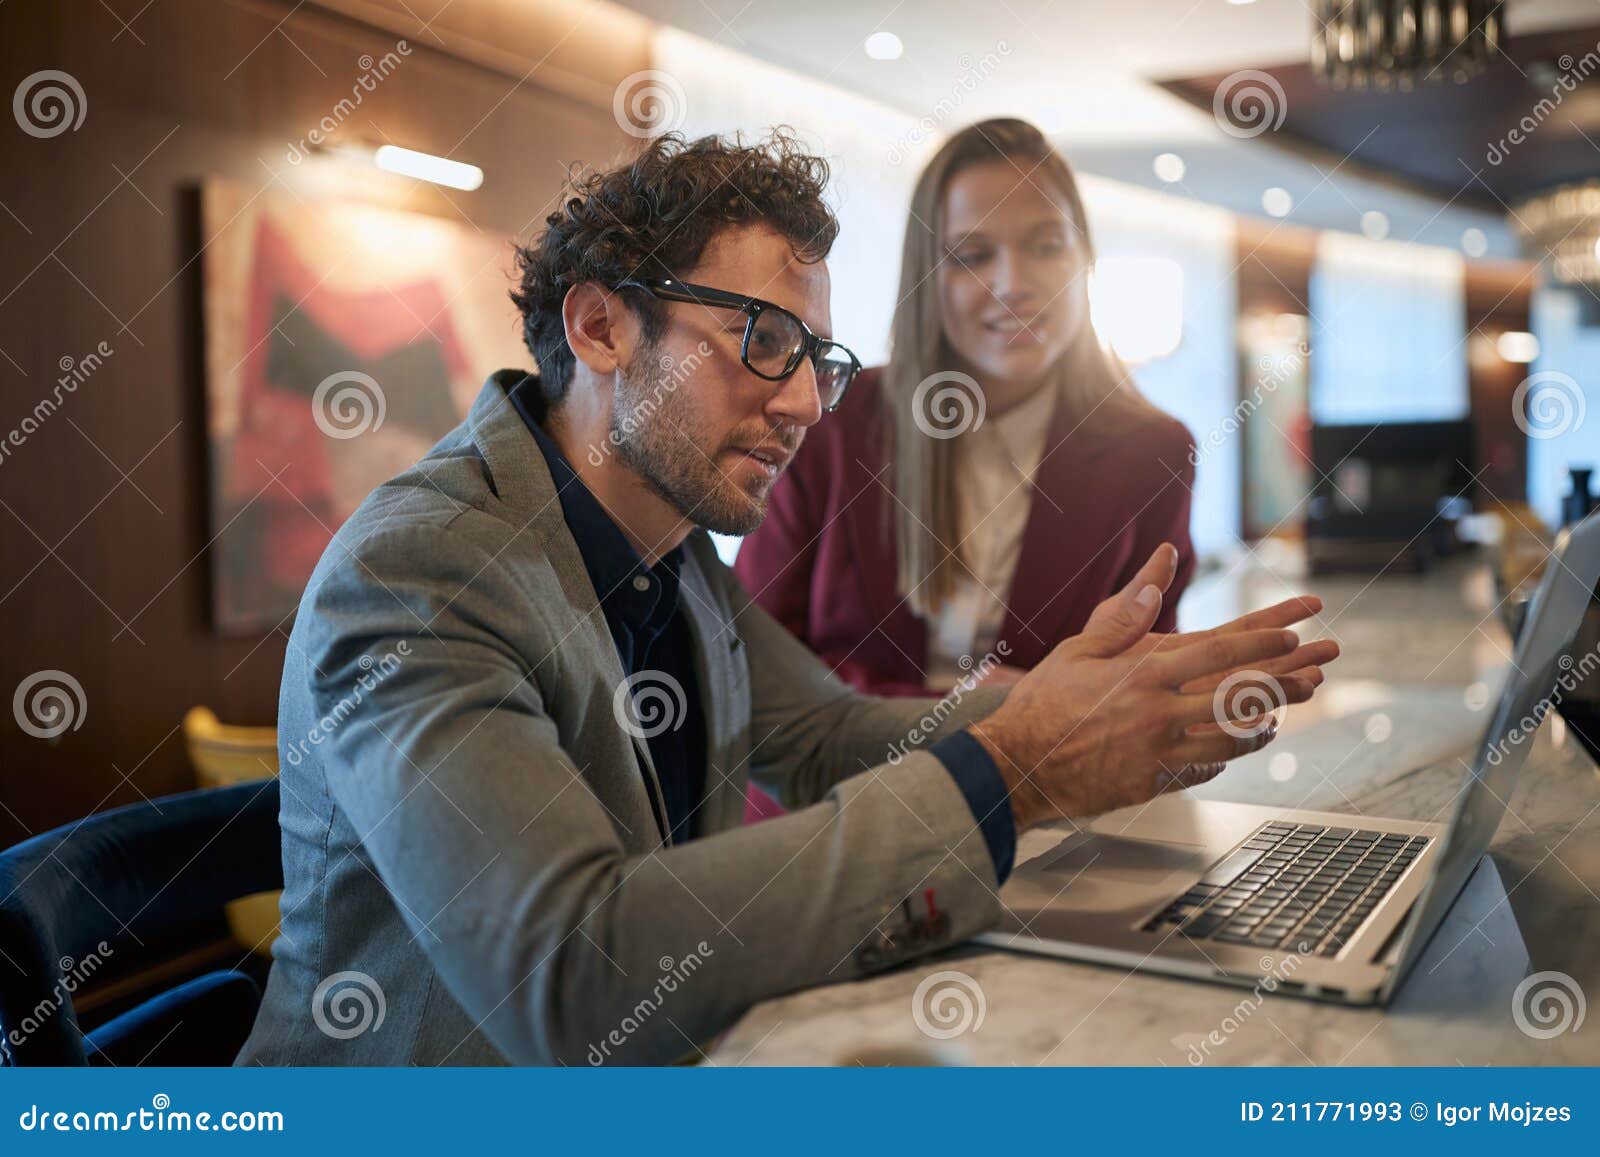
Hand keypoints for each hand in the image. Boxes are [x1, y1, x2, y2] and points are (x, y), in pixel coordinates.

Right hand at [968, 544, 1338, 830]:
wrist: (1018, 766)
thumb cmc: (1043, 705)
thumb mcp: (1078, 650)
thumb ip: (1124, 614)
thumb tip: (1160, 569)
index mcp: (1142, 672)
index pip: (1218, 650)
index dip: (1262, 639)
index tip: (1292, 630)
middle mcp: (1158, 711)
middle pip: (1239, 695)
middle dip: (1285, 681)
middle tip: (1317, 673)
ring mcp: (1160, 751)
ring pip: (1232, 739)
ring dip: (1262, 727)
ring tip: (1278, 719)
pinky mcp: (1154, 783)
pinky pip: (1205, 770)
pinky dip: (1225, 759)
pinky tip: (1232, 752)